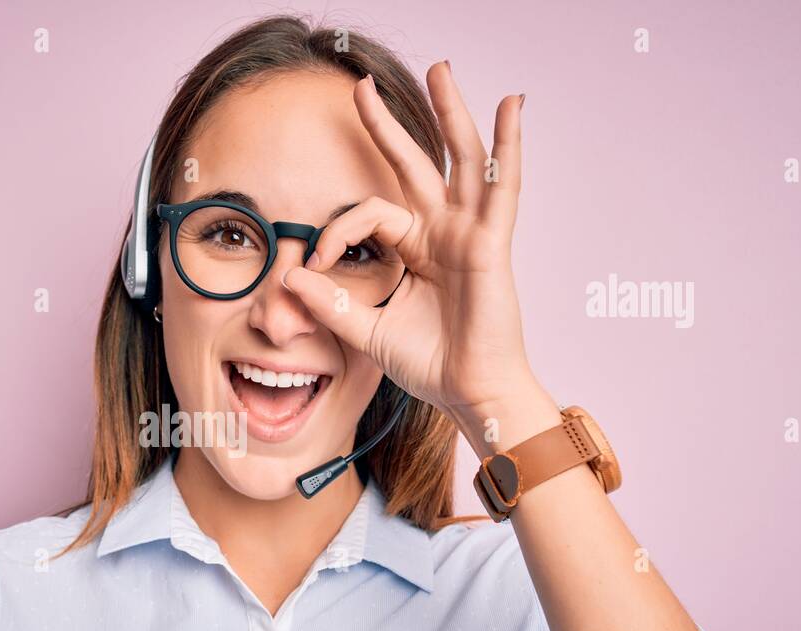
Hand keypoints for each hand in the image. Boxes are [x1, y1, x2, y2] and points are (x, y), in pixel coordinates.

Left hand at [284, 64, 558, 452]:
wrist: (469, 392)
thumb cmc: (430, 364)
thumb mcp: (367, 331)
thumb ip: (329, 304)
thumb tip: (288, 276)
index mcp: (415, 249)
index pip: (369, 213)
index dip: (337, 229)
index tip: (317, 261)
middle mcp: (442, 233)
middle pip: (414, 165)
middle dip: (388, 126)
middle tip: (361, 87)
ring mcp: (468, 233)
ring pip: (460, 160)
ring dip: (450, 113)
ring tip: (440, 69)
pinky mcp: (490, 242)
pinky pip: (502, 186)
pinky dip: (508, 145)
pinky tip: (512, 107)